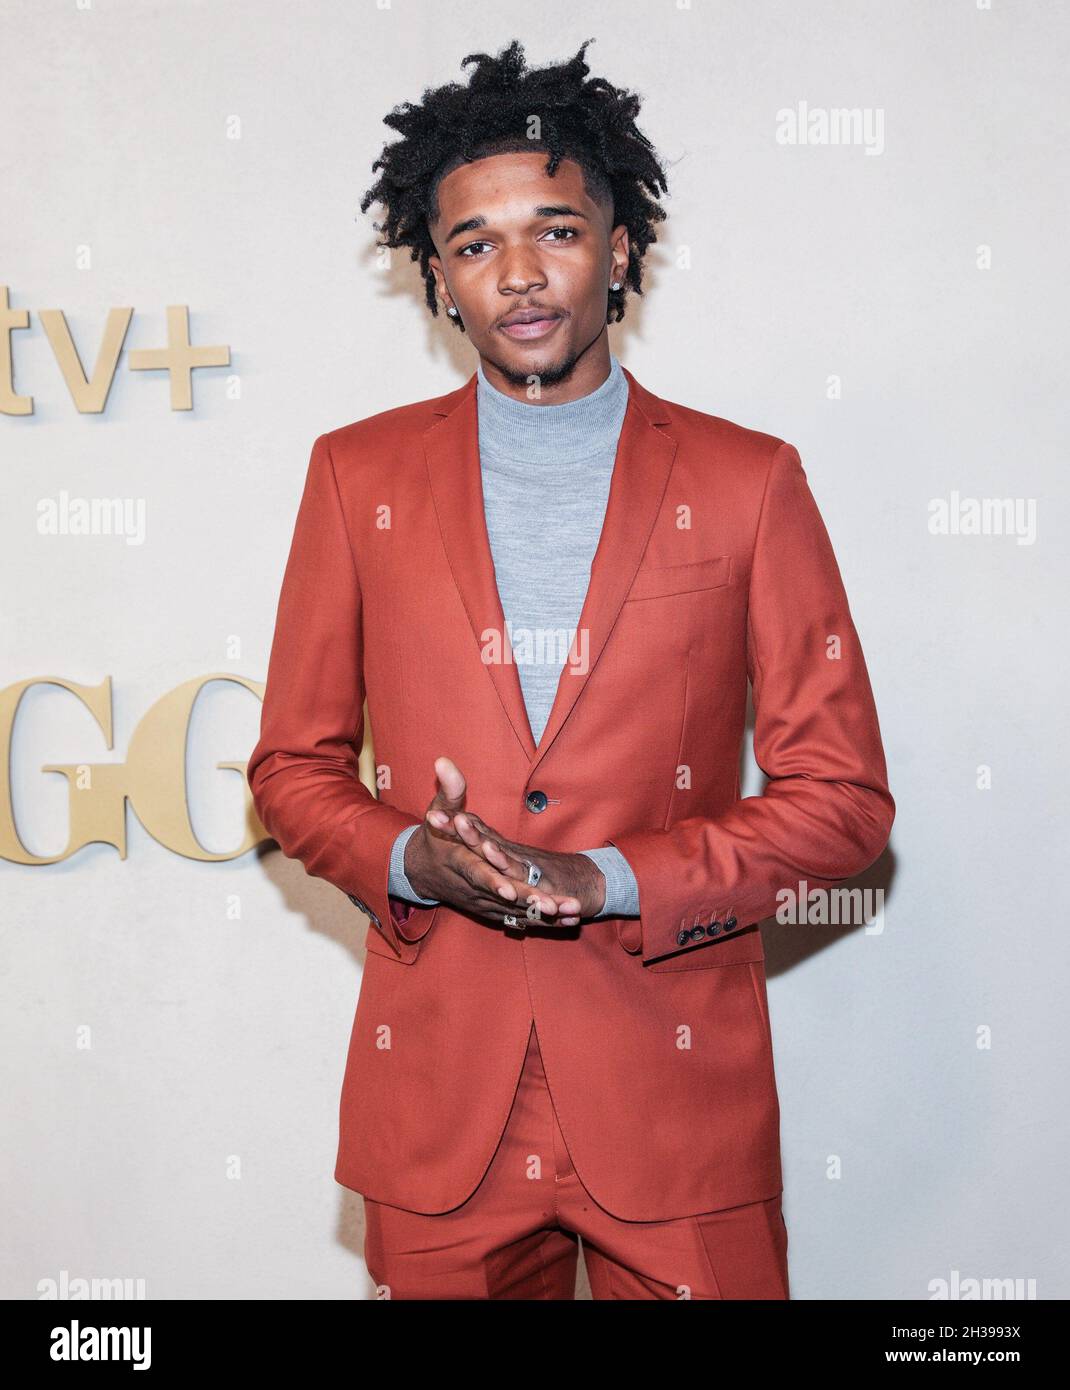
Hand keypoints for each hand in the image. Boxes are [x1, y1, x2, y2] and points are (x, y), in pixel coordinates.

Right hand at [404, 756, 583, 926]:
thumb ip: (448, 788)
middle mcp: (474, 887)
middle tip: (557, 906)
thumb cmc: (435, 837)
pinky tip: (569, 923)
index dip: (495, 882)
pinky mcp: (491, 910)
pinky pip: (519, 919)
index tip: (512, 891)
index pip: (478, 874)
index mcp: (462, 863)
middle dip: (531, 903)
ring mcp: (483, 901)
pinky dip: (542, 922)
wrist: (422, 870)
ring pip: (516, 912)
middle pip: (505, 898)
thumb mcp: (439, 809)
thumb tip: (444, 761)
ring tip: (572, 914)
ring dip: (544, 916)